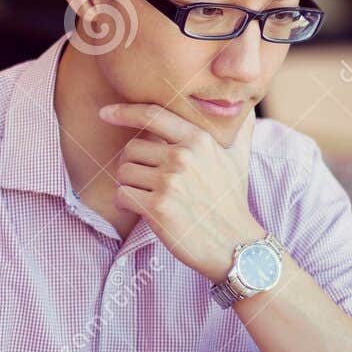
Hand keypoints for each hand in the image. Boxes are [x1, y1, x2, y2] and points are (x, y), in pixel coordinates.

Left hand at [99, 102, 262, 280]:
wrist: (235, 244)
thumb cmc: (232, 200)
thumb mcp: (240, 158)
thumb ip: (240, 129)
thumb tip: (245, 107)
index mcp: (199, 140)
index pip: (153, 115)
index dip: (124, 112)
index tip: (106, 112)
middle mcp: (183, 157)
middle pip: (131, 149)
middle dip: (131, 164)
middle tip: (142, 180)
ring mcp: (170, 183)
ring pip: (123, 172)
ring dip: (126, 185)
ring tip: (142, 196)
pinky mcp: (158, 208)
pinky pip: (121, 195)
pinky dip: (123, 203)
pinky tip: (134, 209)